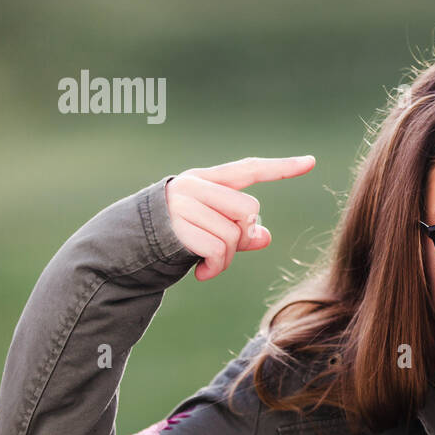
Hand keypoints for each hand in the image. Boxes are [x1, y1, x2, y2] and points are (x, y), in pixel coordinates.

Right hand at [164, 155, 315, 280]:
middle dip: (241, 236)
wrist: (122, 252)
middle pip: (248, 210)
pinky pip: (219, 250)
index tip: (311, 162)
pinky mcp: (177, 227)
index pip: (248, 169)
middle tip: (221, 251)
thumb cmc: (171, 240)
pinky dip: (217, 267)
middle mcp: (193, 186)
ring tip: (207, 263)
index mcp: (204, 180)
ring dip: (227, 257)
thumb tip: (265, 236)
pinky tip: (203, 273)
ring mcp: (183, 205)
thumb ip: (238, 230)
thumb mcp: (207, 230)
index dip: (281, 167)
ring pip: (234, 233)